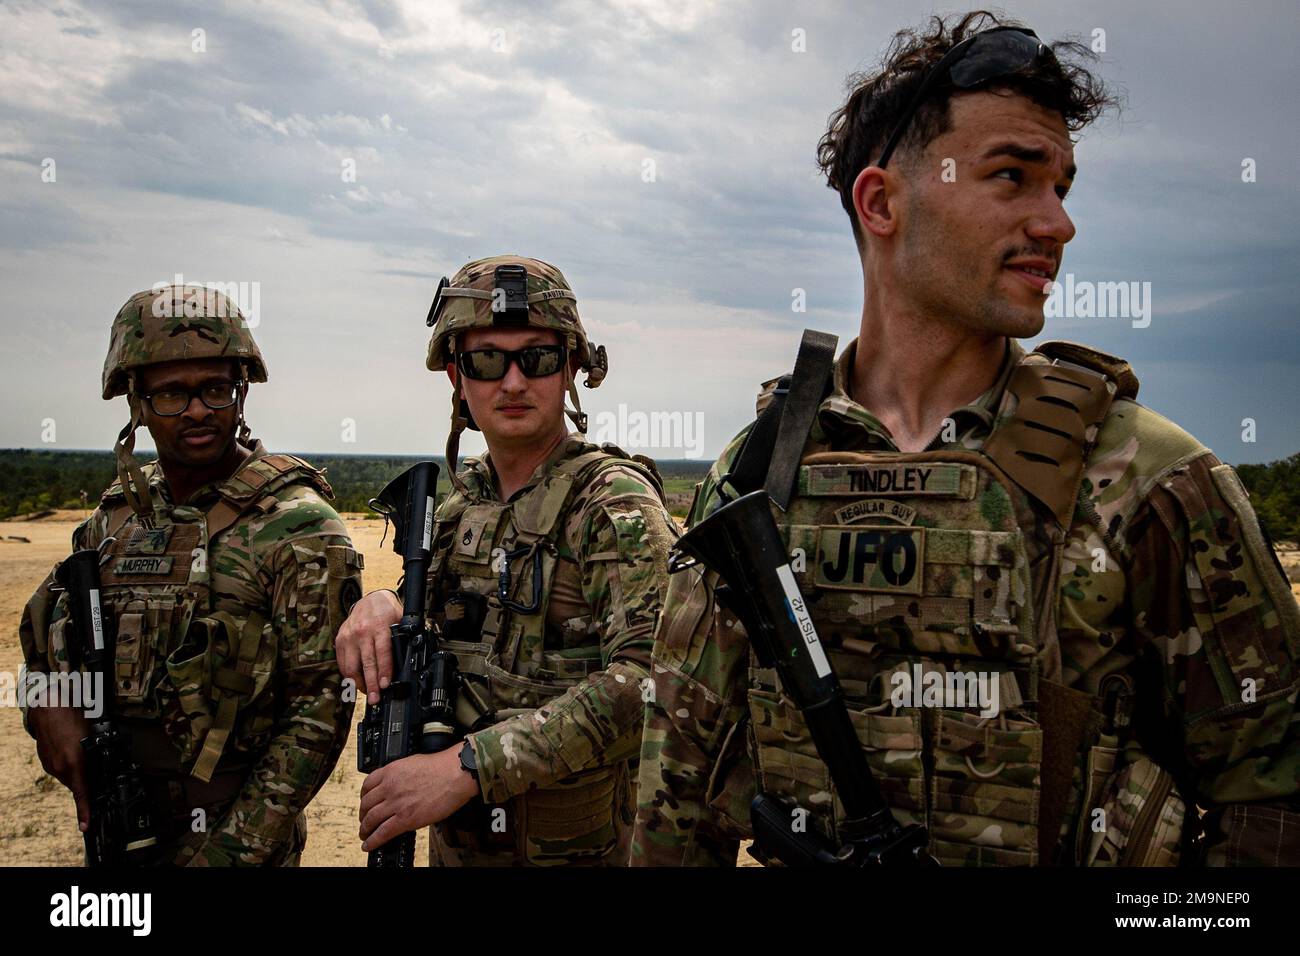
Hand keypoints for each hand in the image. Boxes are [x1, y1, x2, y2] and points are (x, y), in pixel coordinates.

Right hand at [28, 704, 90, 831]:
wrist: (49, 705)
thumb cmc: (74, 716)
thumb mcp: (93, 736)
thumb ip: (97, 755)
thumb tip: (102, 768)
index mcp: (74, 763)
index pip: (82, 793)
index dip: (85, 811)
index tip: (85, 826)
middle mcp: (60, 767)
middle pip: (78, 784)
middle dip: (88, 780)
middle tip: (96, 769)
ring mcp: (51, 764)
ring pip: (70, 775)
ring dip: (78, 769)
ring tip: (83, 751)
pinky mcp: (46, 760)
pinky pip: (61, 768)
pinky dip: (69, 763)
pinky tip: (73, 749)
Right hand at [335, 589, 401, 703]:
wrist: (370, 599)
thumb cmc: (387, 612)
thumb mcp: (400, 621)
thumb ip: (401, 640)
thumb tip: (406, 662)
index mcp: (380, 627)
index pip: (382, 653)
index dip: (383, 671)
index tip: (384, 685)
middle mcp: (363, 632)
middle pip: (366, 663)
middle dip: (371, 684)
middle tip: (375, 698)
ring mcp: (349, 636)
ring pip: (351, 666)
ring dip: (359, 683)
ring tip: (366, 693)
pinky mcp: (340, 640)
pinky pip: (343, 662)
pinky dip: (349, 675)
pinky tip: (356, 682)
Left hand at [358, 745, 479, 851]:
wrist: (456, 773)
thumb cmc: (442, 767)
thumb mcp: (413, 763)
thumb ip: (400, 774)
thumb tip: (397, 784)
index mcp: (391, 771)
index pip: (367, 785)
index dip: (363, 797)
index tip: (364, 802)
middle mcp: (390, 787)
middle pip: (366, 804)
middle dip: (363, 815)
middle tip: (364, 821)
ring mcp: (396, 803)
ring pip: (371, 819)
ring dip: (365, 829)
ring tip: (365, 835)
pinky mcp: (405, 818)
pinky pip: (382, 833)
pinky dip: (373, 841)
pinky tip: (369, 844)